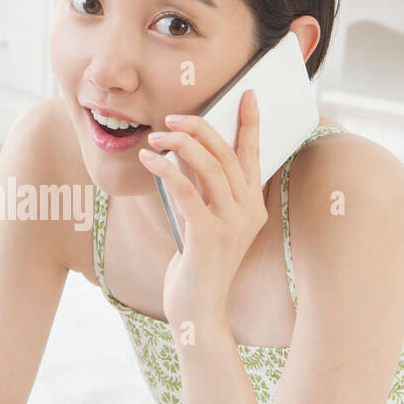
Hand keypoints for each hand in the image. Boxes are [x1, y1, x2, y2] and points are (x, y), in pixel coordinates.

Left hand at [138, 87, 268, 326]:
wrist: (198, 308)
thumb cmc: (197, 264)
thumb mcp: (204, 221)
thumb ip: (204, 192)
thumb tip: (186, 153)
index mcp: (253, 206)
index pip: (254, 156)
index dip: (250, 123)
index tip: (247, 94)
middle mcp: (249, 212)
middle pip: (229, 155)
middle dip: (201, 129)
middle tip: (172, 117)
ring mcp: (232, 225)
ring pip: (211, 168)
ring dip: (180, 145)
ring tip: (156, 136)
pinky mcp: (208, 236)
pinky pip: (187, 191)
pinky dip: (167, 170)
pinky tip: (149, 160)